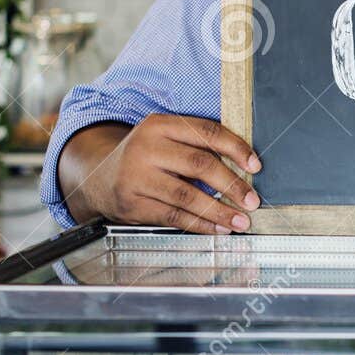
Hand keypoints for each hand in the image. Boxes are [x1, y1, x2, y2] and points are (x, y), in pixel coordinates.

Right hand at [61, 116, 261, 233]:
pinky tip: (219, 229)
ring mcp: (135, 177)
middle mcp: (145, 148)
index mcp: (159, 125)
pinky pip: (174, 216)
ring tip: (241, 221)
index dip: (236, 149)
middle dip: (232, 185)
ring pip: (187, 196)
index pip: (206, 132)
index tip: (256, 166)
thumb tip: (246, 168)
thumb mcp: (165, 140)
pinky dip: (201, 225)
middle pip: (199, 165)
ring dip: (220, 211)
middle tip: (253, 200)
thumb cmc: (146, 159)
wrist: (98, 179)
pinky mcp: (132, 204)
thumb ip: (198, 146)